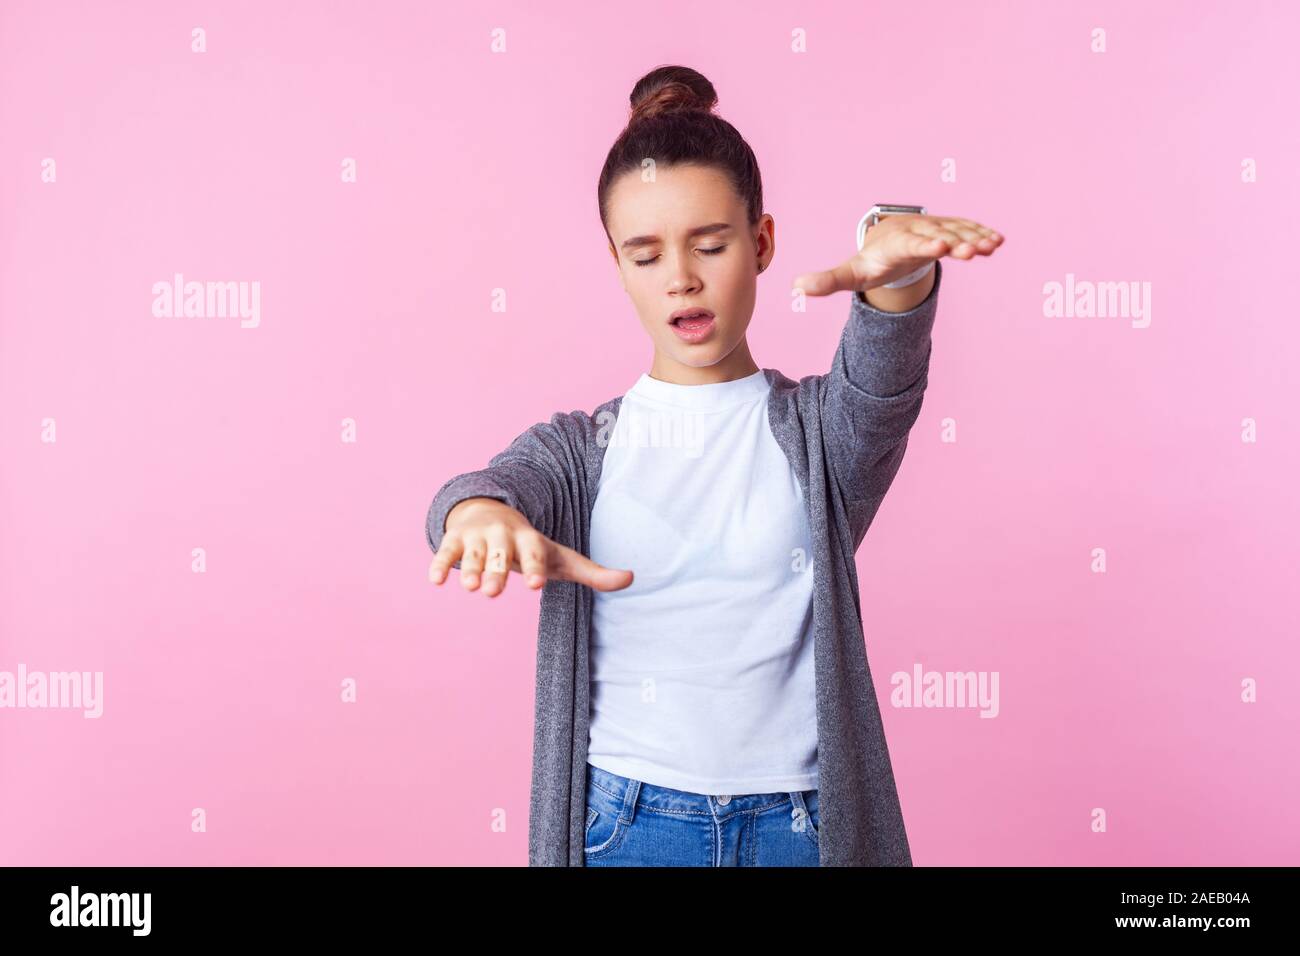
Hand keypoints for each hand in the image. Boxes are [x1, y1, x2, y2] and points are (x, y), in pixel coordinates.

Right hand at [428, 498, 633, 596]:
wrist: (491, 511)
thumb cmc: (530, 544)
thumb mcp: (560, 557)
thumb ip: (593, 572)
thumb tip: (633, 578)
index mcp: (530, 539)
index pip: (535, 554)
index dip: (535, 568)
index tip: (536, 585)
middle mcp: (503, 535)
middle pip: (500, 555)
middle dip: (496, 572)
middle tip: (491, 593)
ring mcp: (477, 536)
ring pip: (472, 555)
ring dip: (468, 569)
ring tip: (468, 587)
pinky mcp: (455, 539)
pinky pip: (445, 551)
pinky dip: (439, 564)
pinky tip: (436, 580)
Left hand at [792, 214, 1004, 295]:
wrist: (887, 239)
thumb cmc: (870, 261)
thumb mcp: (849, 275)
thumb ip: (825, 281)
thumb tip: (795, 288)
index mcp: (895, 243)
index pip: (911, 243)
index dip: (925, 245)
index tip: (941, 247)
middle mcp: (917, 232)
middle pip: (938, 236)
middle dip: (956, 242)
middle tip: (973, 252)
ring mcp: (935, 229)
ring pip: (956, 231)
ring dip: (974, 238)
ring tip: (993, 246)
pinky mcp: (949, 230)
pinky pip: (966, 231)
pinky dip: (981, 234)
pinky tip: (998, 242)